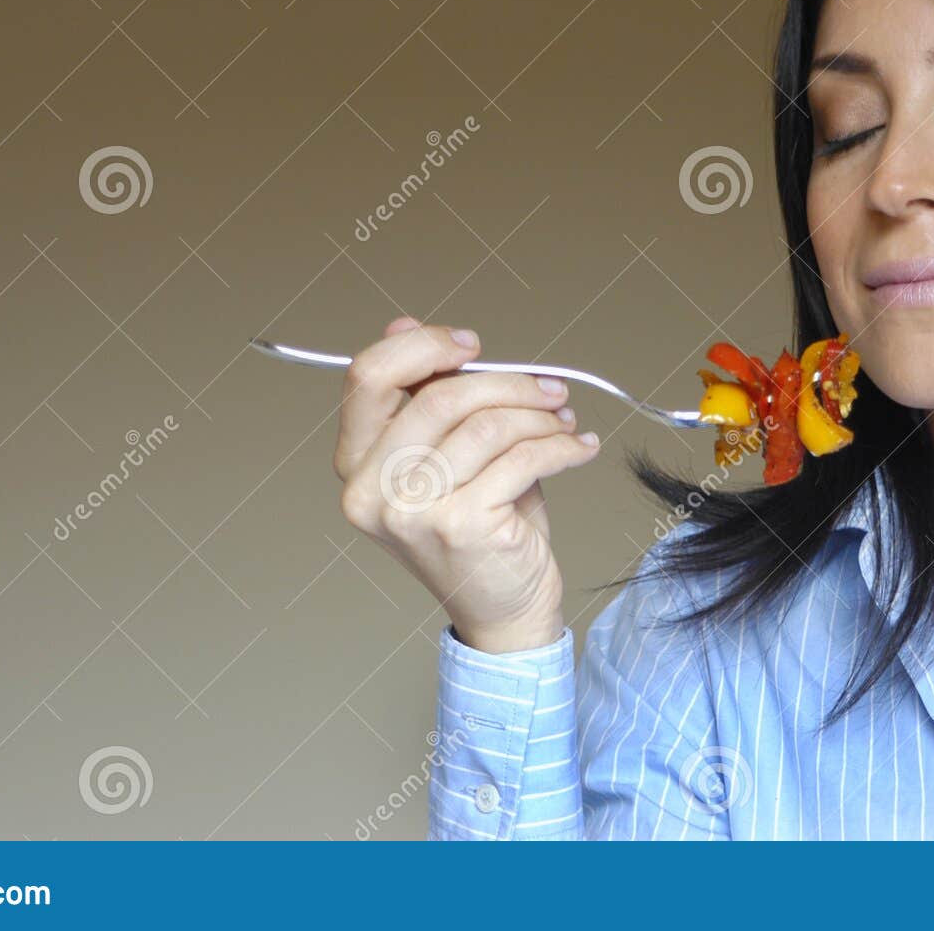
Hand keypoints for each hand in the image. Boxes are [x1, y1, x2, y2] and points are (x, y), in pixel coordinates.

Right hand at [333, 317, 600, 652]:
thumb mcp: (445, 454)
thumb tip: (402, 324)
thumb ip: (423, 395)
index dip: (423, 347)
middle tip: (550, 388)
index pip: (368, 377)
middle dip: (507, 382)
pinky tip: (578, 448)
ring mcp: (410, 511)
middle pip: (439, 396)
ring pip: (485, 425)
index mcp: (355, 463)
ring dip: (538, 415)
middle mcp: (370, 489)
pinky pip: (521, 458)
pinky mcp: (460, 525)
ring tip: (564, 422)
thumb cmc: (478, 529)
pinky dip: (561, 447)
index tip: (472, 346)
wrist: (502, 610)